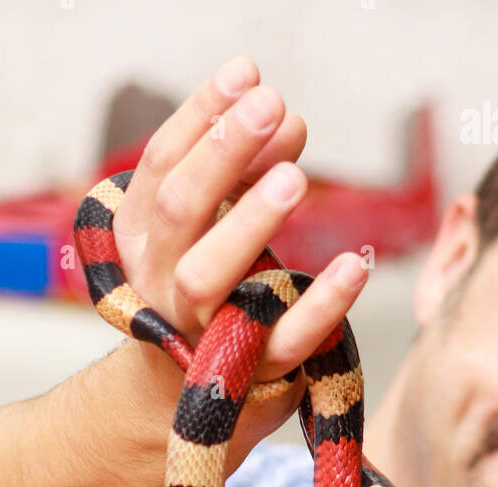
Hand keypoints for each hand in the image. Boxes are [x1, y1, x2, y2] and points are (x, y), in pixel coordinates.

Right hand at [111, 55, 369, 463]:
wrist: (188, 402)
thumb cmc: (208, 293)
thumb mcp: (208, 228)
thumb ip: (240, 174)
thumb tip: (283, 115)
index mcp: (140, 241)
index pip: (161, 168)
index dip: (200, 118)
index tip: (247, 73)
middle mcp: (162, 284)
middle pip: (180, 211)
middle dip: (224, 153)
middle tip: (272, 105)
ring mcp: (203, 329)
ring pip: (211, 276)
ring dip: (251, 222)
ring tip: (295, 175)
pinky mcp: (252, 370)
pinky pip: (285, 338)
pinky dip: (323, 304)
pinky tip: (357, 264)